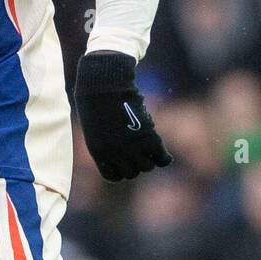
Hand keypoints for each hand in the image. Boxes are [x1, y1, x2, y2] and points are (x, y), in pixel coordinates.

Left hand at [73, 50, 172, 181]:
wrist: (104, 83)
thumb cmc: (95, 98)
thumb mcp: (95, 124)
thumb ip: (106, 139)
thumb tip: (122, 147)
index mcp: (98, 152)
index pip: (113, 176)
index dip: (121, 170)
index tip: (125, 162)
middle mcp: (114, 154)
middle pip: (132, 173)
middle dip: (137, 164)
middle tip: (141, 152)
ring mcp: (131, 147)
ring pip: (147, 167)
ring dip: (150, 160)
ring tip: (151, 149)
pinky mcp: (147, 137)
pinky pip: (160, 157)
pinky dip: (164, 158)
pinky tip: (165, 155)